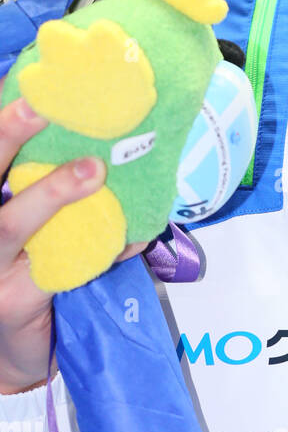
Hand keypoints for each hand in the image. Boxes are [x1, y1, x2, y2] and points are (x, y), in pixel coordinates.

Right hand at [0, 95, 145, 394]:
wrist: (12, 351)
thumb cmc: (25, 268)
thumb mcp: (30, 218)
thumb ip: (48, 180)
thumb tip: (107, 137)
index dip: (4, 117)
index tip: (27, 80)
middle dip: (7, 133)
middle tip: (40, 104)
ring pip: (11, 223)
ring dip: (52, 192)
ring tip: (93, 170)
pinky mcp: (11, 301)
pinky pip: (58, 270)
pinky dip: (100, 250)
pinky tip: (131, 236)